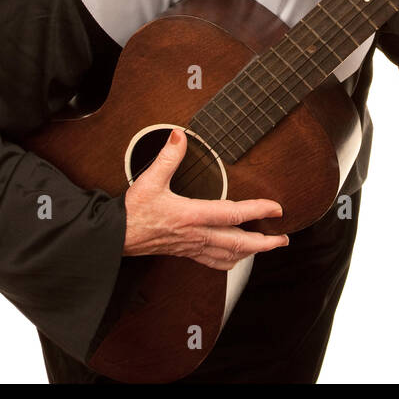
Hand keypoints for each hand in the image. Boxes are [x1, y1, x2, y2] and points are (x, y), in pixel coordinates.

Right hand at [123, 128, 288, 269]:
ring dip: (251, 253)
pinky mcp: (186, 253)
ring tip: (267, 247)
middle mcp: (196, 235)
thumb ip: (167, 157)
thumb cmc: (133, 211)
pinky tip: (236, 257)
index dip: (257, 211)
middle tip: (282, 238)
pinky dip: (231, 260)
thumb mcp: (149, 180)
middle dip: (264, 243)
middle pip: (238, 244)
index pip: (232, 214)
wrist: (116, 237)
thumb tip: (179, 136)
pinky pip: (214, 261)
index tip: (276, 208)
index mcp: (191, 215)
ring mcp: (192, 246)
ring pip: (228, 256)